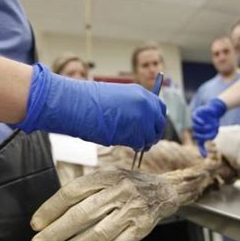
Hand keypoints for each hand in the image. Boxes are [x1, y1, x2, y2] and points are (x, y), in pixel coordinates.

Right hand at [15, 63, 165, 149]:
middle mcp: (146, 106)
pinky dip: (135, 146)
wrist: (79, 105)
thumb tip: (143, 122)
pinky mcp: (135, 134)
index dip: (157, 119)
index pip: (160, 108)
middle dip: (153, 133)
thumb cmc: (92, 101)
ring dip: (144, 141)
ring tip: (132, 142)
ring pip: (151, 137)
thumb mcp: (118, 98)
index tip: (152, 126)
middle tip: (145, 140)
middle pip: (159, 124)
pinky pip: (140, 144)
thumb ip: (133, 107)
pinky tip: (126, 143)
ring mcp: (142, 120)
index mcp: (142, 93)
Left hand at [29, 166, 178, 240]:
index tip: (37, 223)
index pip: (73, 192)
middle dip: (56, 233)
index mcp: (108, 176)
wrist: (163, 191)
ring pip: (97, 234)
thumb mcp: (108, 176)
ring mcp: (131, 212)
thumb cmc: (129, 184)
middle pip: (83, 214)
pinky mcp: (140, 230)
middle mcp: (120, 192)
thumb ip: (85, 190)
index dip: (52, 208)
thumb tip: (52, 215)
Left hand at [192, 98, 226, 156]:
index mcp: (201, 135)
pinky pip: (194, 118)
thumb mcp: (214, 131)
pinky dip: (198, 121)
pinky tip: (202, 123)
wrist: (214, 111)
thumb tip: (209, 142)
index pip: (200, 144)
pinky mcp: (196, 114)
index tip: (205, 156)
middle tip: (205, 137)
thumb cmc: (213, 122)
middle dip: (201, 137)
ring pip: (195, 127)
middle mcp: (197, 130)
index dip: (202, 150)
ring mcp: (195, 122)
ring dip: (202, 129)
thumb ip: (210, 136)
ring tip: (208, 126)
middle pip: (196, 136)